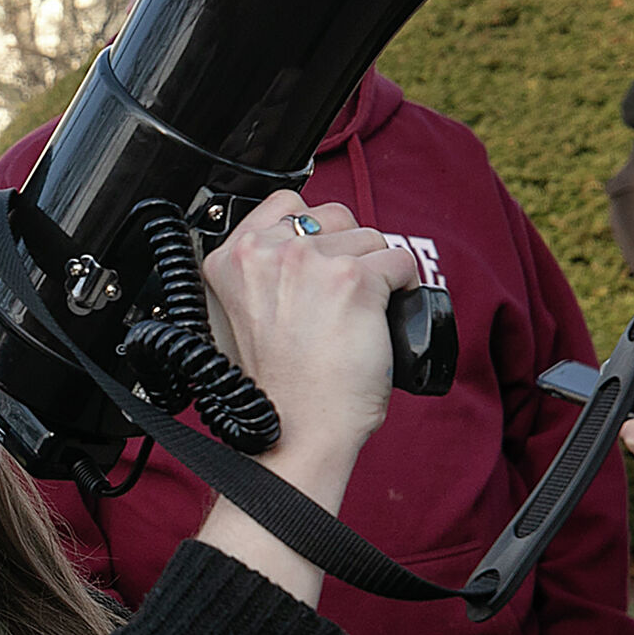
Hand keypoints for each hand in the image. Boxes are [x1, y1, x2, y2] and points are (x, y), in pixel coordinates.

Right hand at [195, 191, 418, 603]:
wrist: (294, 431)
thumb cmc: (272, 388)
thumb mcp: (236, 317)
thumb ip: (256, 274)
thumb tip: (297, 250)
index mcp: (230, 260)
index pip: (284, 203)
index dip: (312, 231)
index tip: (319, 260)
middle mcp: (264, 252)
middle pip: (332, 214)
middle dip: (346, 247)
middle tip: (339, 297)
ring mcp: (308, 263)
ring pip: (369, 235)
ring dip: (374, 269)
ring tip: (357, 314)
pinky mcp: (352, 280)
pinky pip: (399, 261)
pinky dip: (403, 286)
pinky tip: (384, 316)